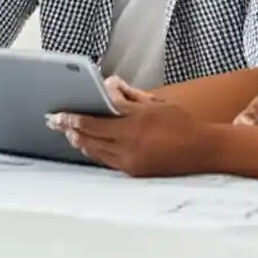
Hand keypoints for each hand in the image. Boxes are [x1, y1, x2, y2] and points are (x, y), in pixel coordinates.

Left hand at [47, 76, 210, 176]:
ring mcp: (131, 160)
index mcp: (134, 123)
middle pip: (90, 137)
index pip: (95, 120)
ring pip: (96, 151)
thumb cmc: (181, 122)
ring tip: (69, 133)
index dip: (74, 118)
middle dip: (70, 129)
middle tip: (55, 123)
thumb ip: (129, 96)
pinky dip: (95, 152)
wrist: (202, 150)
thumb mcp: (155, 103)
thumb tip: (109, 85)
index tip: (59, 114)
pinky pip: (107, 161)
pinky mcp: (134, 171)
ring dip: (80, 141)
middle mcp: (129, 143)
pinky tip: (88, 145)